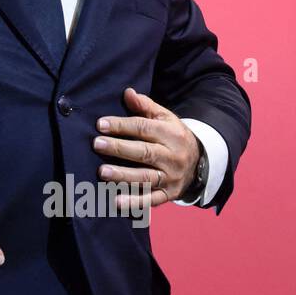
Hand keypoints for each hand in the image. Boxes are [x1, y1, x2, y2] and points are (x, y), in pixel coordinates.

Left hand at [94, 87, 200, 212]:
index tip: (100, 124)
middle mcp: (173, 156)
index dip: (122, 125)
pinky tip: (117, 201)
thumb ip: (145, 106)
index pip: (144, 128)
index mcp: (172, 134)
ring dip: (123, 176)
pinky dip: (135, 202)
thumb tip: (127, 92)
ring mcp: (172, 177)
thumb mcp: (164, 118)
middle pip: (144, 152)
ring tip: (102, 172)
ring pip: (146, 177)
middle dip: (119, 149)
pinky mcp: (169, 194)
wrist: (199, 162)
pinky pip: (151, 200)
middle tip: (96, 144)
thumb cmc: (172, 136)